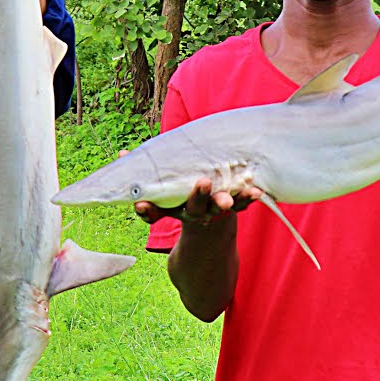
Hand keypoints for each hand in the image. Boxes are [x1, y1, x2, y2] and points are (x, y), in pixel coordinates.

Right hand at [134, 177, 261, 228]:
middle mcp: (192, 211)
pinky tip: (256, 191)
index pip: (155, 213)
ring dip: (224, 200)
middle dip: (198, 195)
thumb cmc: (179, 194)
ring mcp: (213, 210)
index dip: (147, 209)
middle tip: (203, 183)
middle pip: (193, 207)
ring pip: (218, 207)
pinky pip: (241, 203)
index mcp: (171, 208)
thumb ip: (145, 171)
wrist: (210, 224)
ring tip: (228, 198)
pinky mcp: (233, 206)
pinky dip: (248, 197)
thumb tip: (122, 156)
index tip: (140, 205)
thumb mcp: (161, 186)